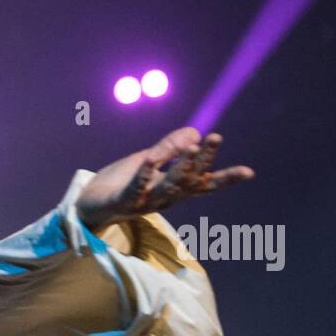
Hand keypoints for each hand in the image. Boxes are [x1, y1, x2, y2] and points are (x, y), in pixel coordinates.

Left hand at [75, 127, 254, 229]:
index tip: (249, 172)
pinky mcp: (121, 202)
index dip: (225, 179)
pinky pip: (135, 189)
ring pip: (167, 188)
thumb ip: (169, 148)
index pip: (203, 184)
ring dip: (180, 168)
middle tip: (214, 138)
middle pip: (188, 182)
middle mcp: (162, 200)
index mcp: (172, 189)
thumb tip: (195, 131)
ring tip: (190, 147)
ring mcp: (143, 203)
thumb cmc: (120, 184)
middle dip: (203, 161)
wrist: (87, 205)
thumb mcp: (148, 161)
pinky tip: (151, 160)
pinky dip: (144, 175)